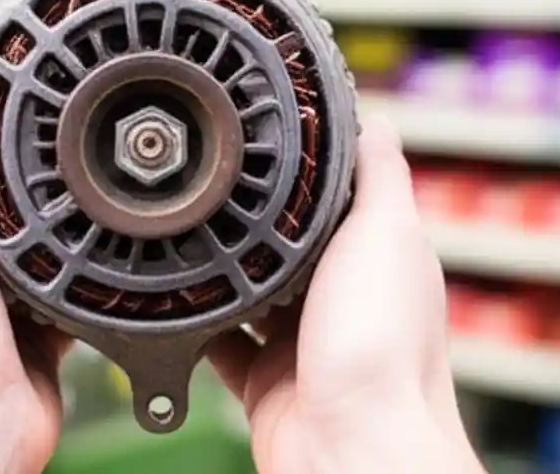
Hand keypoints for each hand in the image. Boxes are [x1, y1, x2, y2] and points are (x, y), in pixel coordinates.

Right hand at [208, 116, 483, 472]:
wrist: (351, 448)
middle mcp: (342, 298)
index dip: (304, 167)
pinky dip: (196, 323)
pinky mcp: (265, 379)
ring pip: (249, 290)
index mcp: (380, 257)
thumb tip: (373, 119)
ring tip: (178, 227)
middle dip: (251, 216)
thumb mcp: (387, 234)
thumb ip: (378, 177)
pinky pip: (220, 341)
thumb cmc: (381, 350)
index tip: (261, 134)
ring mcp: (302, 341)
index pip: (338, 196)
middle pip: (287, 241)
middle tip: (202, 178)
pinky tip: (172, 298)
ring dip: (219, 267)